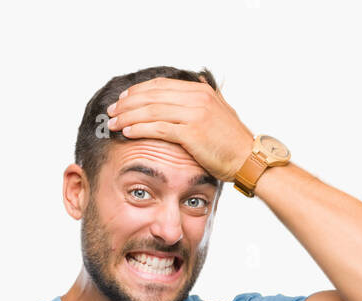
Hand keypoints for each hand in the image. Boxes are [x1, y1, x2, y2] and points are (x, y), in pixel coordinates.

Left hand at [106, 76, 254, 182]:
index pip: (161, 85)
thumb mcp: (222, 111)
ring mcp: (194, 114)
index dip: (139, 91)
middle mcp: (196, 98)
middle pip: (152, 96)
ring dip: (128, 116)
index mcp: (200, 91)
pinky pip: (158, 127)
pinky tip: (127, 132)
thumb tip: (200, 81)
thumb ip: (208, 96)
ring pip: (152, 110)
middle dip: (128, 103)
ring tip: (113, 123)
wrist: (249, 159)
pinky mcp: (192, 132)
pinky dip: (140, 128)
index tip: (124, 99)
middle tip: (111, 111)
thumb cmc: (234, 142)